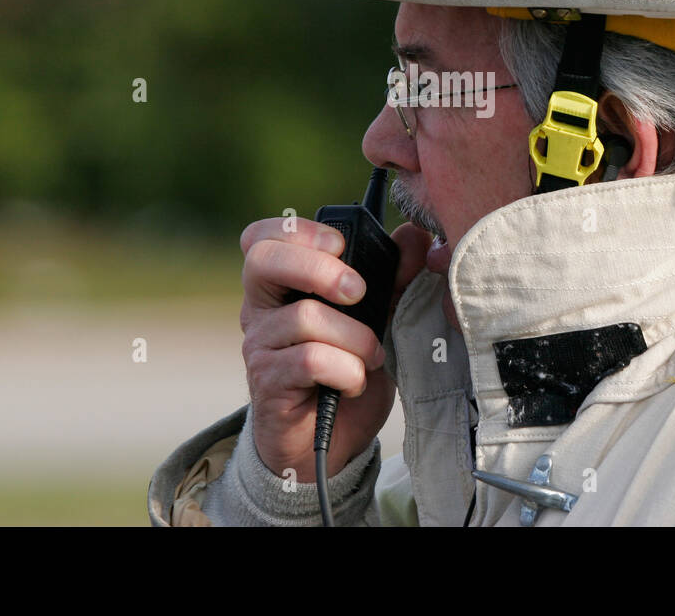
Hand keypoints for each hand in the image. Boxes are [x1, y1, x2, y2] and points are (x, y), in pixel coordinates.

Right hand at [237, 216, 431, 481]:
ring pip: (304, 316)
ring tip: (372, 357)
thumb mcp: (378, 321)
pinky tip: (355, 383)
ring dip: (355, 337)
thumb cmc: (347, 373)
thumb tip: (415, 236)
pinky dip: (347, 370)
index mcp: (282, 283)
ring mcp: (259, 345)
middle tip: (359, 292)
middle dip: (320, 269)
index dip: (299, 231)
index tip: (341, 246)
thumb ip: (394, 278)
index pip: (264, 237)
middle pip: (263, 260)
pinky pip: (311, 361)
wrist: (330, 444)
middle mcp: (260, 309)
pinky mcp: (268, 382)